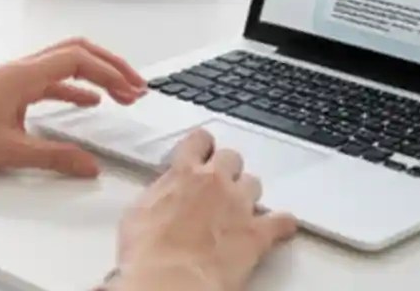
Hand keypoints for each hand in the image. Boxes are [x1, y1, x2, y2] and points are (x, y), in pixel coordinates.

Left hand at [0, 38, 145, 176]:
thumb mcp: (9, 151)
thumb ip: (53, 157)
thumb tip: (88, 165)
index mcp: (22, 75)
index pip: (78, 60)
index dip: (110, 71)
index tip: (131, 89)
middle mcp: (20, 69)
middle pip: (77, 52)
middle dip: (111, 65)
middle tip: (136, 85)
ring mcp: (14, 78)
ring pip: (65, 63)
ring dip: (96, 74)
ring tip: (121, 93)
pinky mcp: (8, 90)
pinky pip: (51, 80)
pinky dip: (75, 87)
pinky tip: (87, 102)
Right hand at [111, 129, 297, 290]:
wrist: (169, 280)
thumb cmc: (147, 254)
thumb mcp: (137, 214)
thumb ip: (157, 195)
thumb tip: (161, 197)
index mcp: (183, 174)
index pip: (199, 141)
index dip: (203, 145)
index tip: (203, 150)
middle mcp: (215, 182)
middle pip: (232, 158)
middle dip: (227, 169)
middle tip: (220, 183)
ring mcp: (239, 206)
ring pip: (254, 184)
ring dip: (248, 194)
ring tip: (240, 209)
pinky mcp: (257, 233)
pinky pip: (281, 222)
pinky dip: (282, 225)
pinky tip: (282, 227)